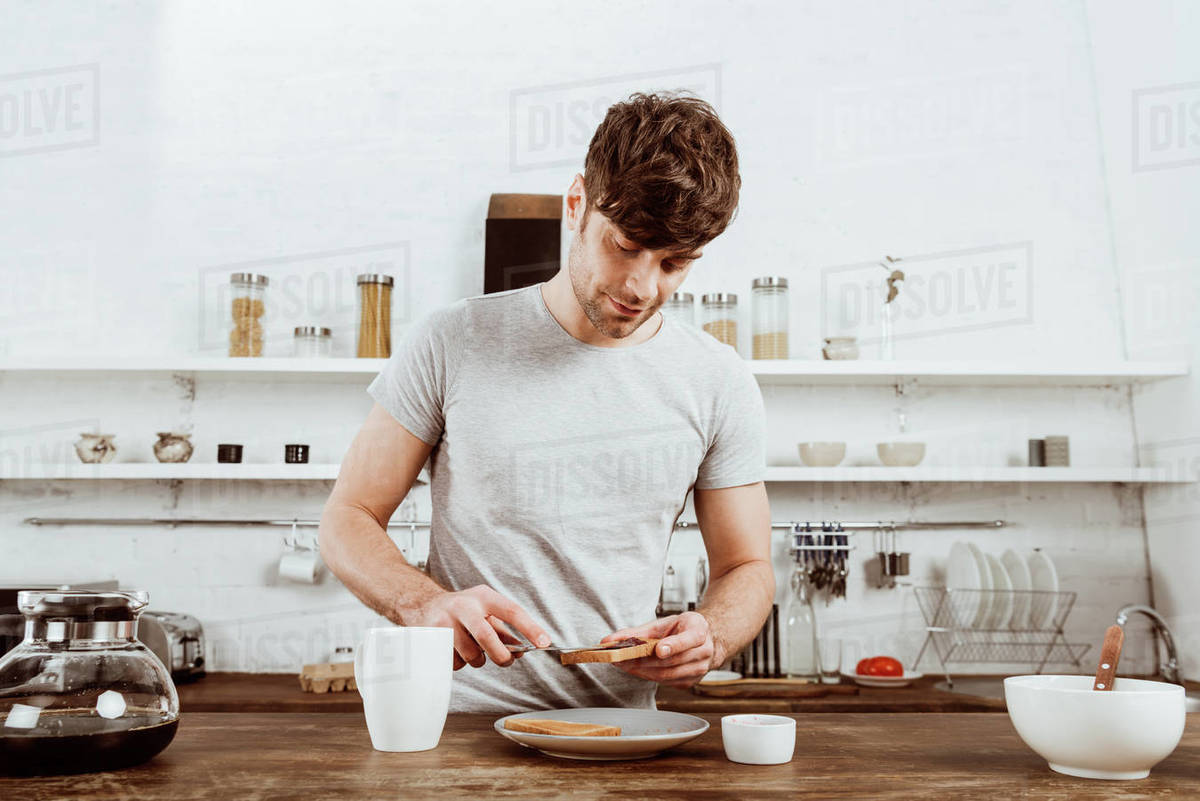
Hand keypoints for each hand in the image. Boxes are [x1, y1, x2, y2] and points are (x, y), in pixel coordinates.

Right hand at [401, 585, 550, 670]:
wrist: (423, 604)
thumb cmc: (462, 610)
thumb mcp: (485, 611)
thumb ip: (503, 629)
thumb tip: (522, 650)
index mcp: (483, 596)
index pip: (512, 611)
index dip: (530, 628)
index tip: (544, 642)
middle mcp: (464, 605)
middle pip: (486, 636)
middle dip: (500, 655)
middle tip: (506, 661)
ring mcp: (445, 621)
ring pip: (470, 655)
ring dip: (477, 660)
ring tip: (471, 649)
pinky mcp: (431, 637)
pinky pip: (454, 662)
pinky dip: (460, 663)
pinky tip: (455, 650)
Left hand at [600, 612, 715, 688]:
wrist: (707, 640)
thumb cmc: (683, 628)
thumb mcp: (664, 622)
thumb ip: (638, 632)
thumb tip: (610, 640)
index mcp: (699, 631)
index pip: (689, 639)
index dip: (674, 645)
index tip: (659, 649)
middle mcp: (703, 652)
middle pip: (673, 660)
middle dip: (644, 661)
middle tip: (622, 658)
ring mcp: (698, 669)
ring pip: (668, 674)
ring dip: (643, 671)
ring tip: (623, 665)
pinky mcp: (690, 682)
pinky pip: (667, 682)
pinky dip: (649, 676)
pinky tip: (637, 670)